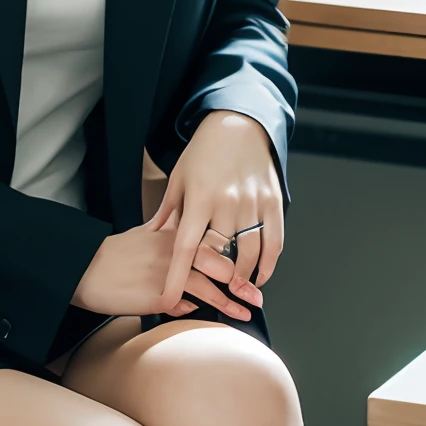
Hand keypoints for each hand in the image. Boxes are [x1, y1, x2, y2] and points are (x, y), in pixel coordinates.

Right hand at [71, 208, 254, 321]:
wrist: (82, 268)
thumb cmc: (110, 256)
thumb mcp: (141, 238)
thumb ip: (167, 244)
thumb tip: (185, 256)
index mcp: (172, 235)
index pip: (213, 243)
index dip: (234, 257)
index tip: (247, 269)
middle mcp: (174, 251)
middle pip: (220, 264)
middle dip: (241, 281)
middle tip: (256, 294)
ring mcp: (168, 273)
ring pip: (209, 287)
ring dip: (231, 302)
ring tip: (246, 312)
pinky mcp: (158, 295)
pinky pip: (185, 306)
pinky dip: (196, 311)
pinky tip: (205, 317)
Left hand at [150, 110, 283, 312]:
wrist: (238, 125)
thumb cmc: (203, 153)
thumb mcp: (178, 179)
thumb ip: (168, 212)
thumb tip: (151, 238)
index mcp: (200, 198)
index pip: (186, 247)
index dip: (176, 277)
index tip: (169, 300)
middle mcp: (228, 202)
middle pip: (219, 255)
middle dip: (213, 280)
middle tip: (208, 296)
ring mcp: (254, 202)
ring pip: (249, 253)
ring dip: (242, 277)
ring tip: (236, 289)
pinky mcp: (274, 201)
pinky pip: (274, 241)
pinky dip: (269, 264)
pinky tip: (260, 275)